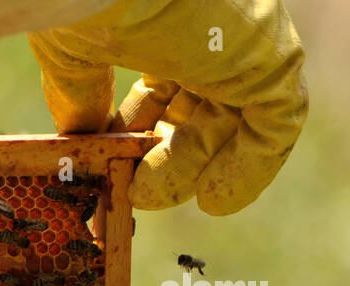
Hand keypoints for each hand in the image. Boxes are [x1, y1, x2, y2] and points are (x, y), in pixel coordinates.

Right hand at [28, 0, 306, 214]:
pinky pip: (275, 128)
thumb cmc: (83, 0)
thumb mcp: (74, 55)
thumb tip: (76, 140)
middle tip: (129, 192)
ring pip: (233, 121)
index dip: (136, 131)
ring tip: (148, 198)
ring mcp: (244, 44)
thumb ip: (80, 97)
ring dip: (192, 169)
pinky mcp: (270, 61)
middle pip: (199, 108)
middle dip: (162, 157)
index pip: (165, 84)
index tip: (111, 163)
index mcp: (168, 20)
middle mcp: (211, 29)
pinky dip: (248, 170)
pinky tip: (214, 201)